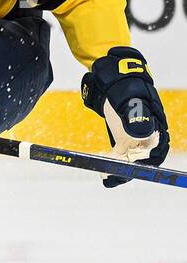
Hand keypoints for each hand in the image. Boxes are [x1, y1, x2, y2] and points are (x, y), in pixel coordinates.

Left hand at [81, 47, 169, 187]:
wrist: (114, 83)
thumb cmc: (124, 90)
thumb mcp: (129, 101)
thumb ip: (137, 116)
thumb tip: (142, 133)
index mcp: (155, 126)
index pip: (157, 148)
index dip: (147, 159)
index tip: (133, 166)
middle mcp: (149, 136)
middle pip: (146, 159)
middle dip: (132, 170)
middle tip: (115, 176)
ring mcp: (137, 140)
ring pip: (133, 161)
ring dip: (122, 171)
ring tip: (108, 178)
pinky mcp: (125, 142)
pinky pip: (123, 159)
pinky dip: (115, 167)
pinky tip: (104, 176)